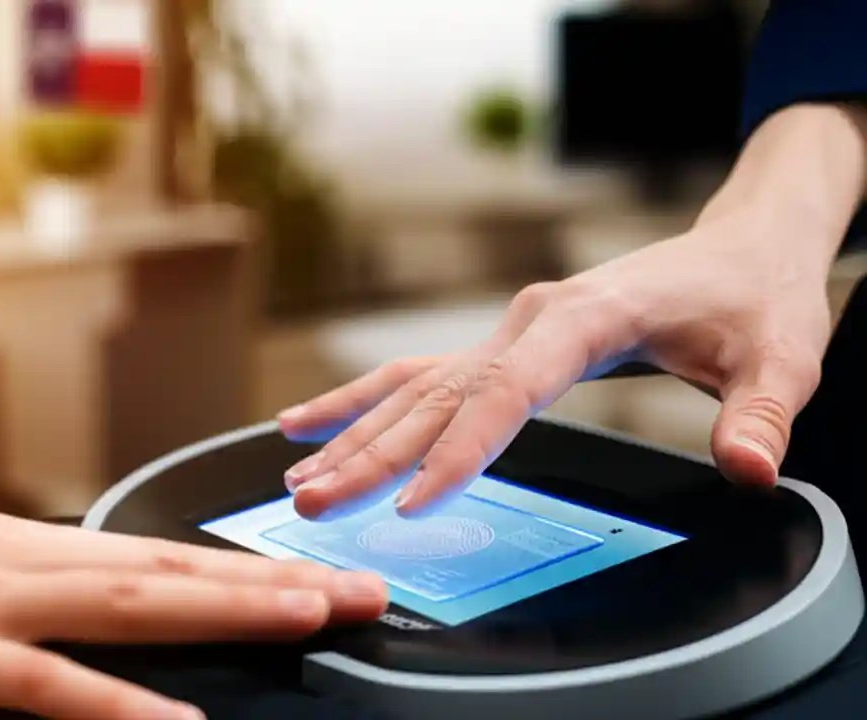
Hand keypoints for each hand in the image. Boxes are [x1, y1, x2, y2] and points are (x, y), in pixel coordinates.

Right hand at [0, 510, 386, 718]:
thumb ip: (4, 595)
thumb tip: (68, 619)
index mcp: (5, 543)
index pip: (140, 553)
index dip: (227, 567)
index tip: (295, 575)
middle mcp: (6, 557)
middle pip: (161, 568)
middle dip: (264, 581)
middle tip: (350, 587)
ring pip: (126, 606)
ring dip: (225, 611)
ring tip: (308, 618)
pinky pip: (42, 684)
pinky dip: (117, 707)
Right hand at [278, 209, 831, 518]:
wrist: (742, 247)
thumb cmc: (755, 298)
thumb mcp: (780, 356)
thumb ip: (762, 414)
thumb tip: (751, 470)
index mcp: (584, 316)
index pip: (507, 391)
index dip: (458, 449)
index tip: (411, 502)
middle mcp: (529, 320)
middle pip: (436, 394)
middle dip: (370, 452)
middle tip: (312, 500)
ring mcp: (509, 332)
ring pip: (412, 386)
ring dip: (350, 432)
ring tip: (295, 476)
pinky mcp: (503, 347)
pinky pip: (419, 378)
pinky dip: (362, 403)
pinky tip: (310, 422)